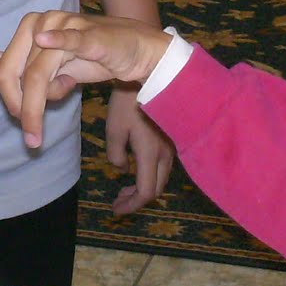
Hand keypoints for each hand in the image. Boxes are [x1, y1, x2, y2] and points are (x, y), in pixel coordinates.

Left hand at [0, 10, 173, 148]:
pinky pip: (71, 40)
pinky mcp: (92, 35)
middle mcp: (44, 22)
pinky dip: (58, 42)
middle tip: (31, 135)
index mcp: (31, 26)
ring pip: (40, 72)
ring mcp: (68, 25)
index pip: (5, 68)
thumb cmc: (92, 56)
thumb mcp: (51, 65)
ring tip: (57, 108)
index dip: (9, 98)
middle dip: (22, 108)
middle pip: (20, 73)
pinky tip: (44, 41)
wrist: (137, 51)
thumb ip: (18, 65)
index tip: (21, 121)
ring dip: (44, 101)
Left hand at [104, 87, 174, 213]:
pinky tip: (136, 169)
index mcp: (150, 153)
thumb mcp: (114, 128)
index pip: (146, 191)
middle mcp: (165, 154)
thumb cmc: (128, 101)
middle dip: (136, 199)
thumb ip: (115, 154)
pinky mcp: (172, 139)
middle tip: (118, 200)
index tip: (116, 209)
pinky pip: (163, 165)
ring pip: (161, 177)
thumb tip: (123, 168)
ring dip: (144, 187)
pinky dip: (150, 174)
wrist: (151, 76)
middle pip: (156, 189)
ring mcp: (171, 147)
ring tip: (124, 188)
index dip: (131, 205)